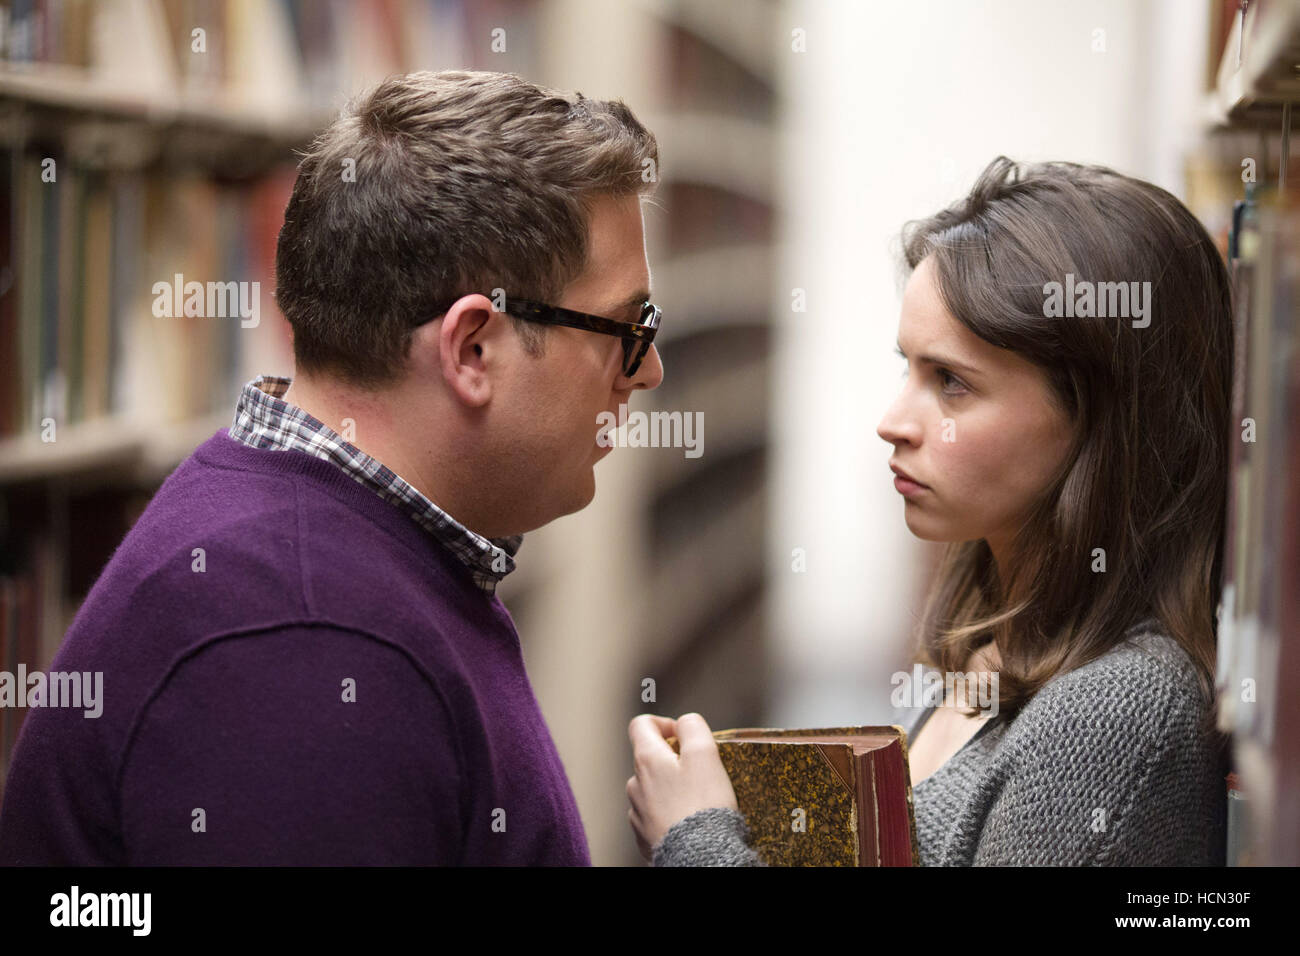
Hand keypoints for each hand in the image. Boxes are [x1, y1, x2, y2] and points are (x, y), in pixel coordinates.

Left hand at [626, 712, 738, 861]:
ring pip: (653, 789)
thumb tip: (684, 722)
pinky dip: (670, 814)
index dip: (664, 723)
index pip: (641, 724)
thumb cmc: (703, 805)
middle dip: (674, 760)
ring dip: (671, 789)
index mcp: (647, 760)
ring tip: (697, 802)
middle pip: (650, 759)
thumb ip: (693, 727)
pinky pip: (655, 816)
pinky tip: (688, 822)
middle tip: (701, 773)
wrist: (698, 856)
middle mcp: (635, 784)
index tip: (684, 737)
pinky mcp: (645, 836)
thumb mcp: (704, 754)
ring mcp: (637, 812)